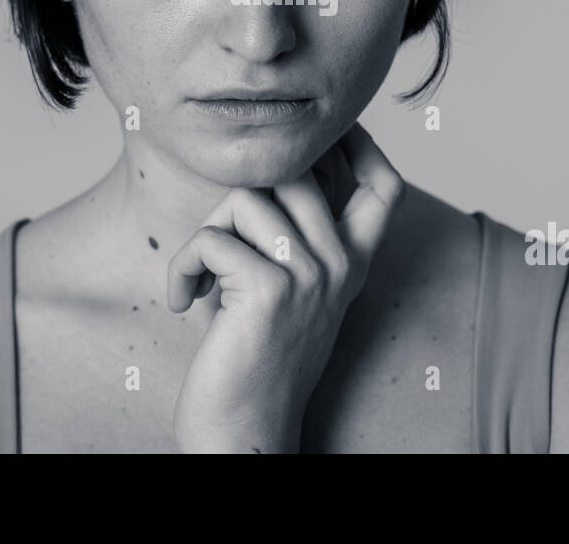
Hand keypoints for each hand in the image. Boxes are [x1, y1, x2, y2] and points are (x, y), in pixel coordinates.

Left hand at [166, 122, 404, 452]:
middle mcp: (341, 265)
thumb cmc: (253, 357)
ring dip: (205, 235)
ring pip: (247, 197)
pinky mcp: (269, 291)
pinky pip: (212, 239)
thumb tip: (267, 174)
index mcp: (353, 263)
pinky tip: (183, 300)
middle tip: (219, 243)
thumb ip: (293, 236)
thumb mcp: (290, 289)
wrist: (244, 431)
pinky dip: (183, 266)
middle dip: (242, 192)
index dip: (362, 146)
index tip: (325, 135)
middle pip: (297, 172)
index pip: (385, 187)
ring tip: (199, 278)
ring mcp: (311, 276)